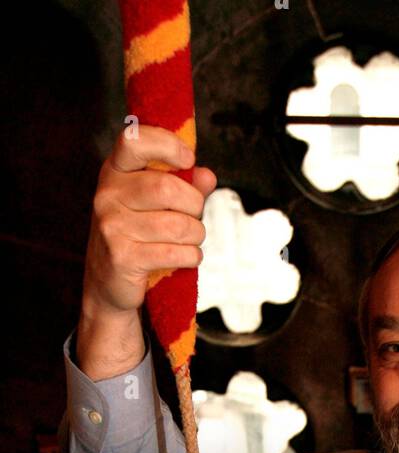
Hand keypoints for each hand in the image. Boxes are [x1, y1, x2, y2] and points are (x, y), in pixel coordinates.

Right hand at [82, 123, 216, 317]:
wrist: (109, 283)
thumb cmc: (138, 236)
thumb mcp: (156, 204)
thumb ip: (184, 185)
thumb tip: (207, 176)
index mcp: (115, 171)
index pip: (134, 140)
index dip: (167, 143)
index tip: (188, 159)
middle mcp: (108, 194)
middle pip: (167, 188)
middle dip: (194, 205)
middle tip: (194, 217)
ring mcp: (112, 226)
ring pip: (177, 225)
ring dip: (196, 235)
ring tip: (190, 240)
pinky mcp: (122, 257)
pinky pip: (174, 252)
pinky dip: (191, 256)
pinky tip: (186, 257)